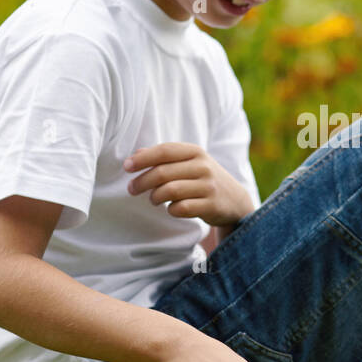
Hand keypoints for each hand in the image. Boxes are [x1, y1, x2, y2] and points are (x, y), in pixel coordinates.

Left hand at [124, 142, 251, 226]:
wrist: (235, 200)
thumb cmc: (203, 179)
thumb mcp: (189, 162)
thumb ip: (165, 157)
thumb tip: (136, 154)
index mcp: (195, 152)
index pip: (164, 151)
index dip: (143, 159)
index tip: (126, 167)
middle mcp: (203, 166)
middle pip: (163, 172)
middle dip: (142, 182)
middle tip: (132, 189)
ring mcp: (208, 186)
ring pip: (170, 191)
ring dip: (155, 197)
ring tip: (153, 200)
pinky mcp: (211, 205)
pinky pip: (181, 208)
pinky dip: (171, 210)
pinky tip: (171, 209)